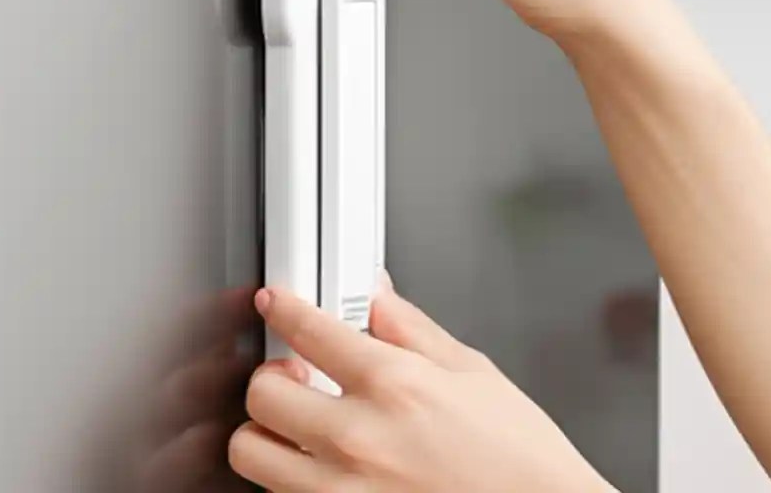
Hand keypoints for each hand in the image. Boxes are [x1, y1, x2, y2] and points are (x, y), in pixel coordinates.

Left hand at [228, 277, 613, 491]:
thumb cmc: (520, 463)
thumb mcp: (475, 374)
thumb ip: (413, 330)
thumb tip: (378, 297)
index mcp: (396, 386)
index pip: (308, 329)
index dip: (283, 308)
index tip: (275, 305)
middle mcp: (360, 438)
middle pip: (262, 392)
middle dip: (274, 377)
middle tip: (295, 376)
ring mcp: (342, 491)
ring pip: (250, 452)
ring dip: (268, 433)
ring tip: (297, 428)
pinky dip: (292, 479)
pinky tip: (322, 467)